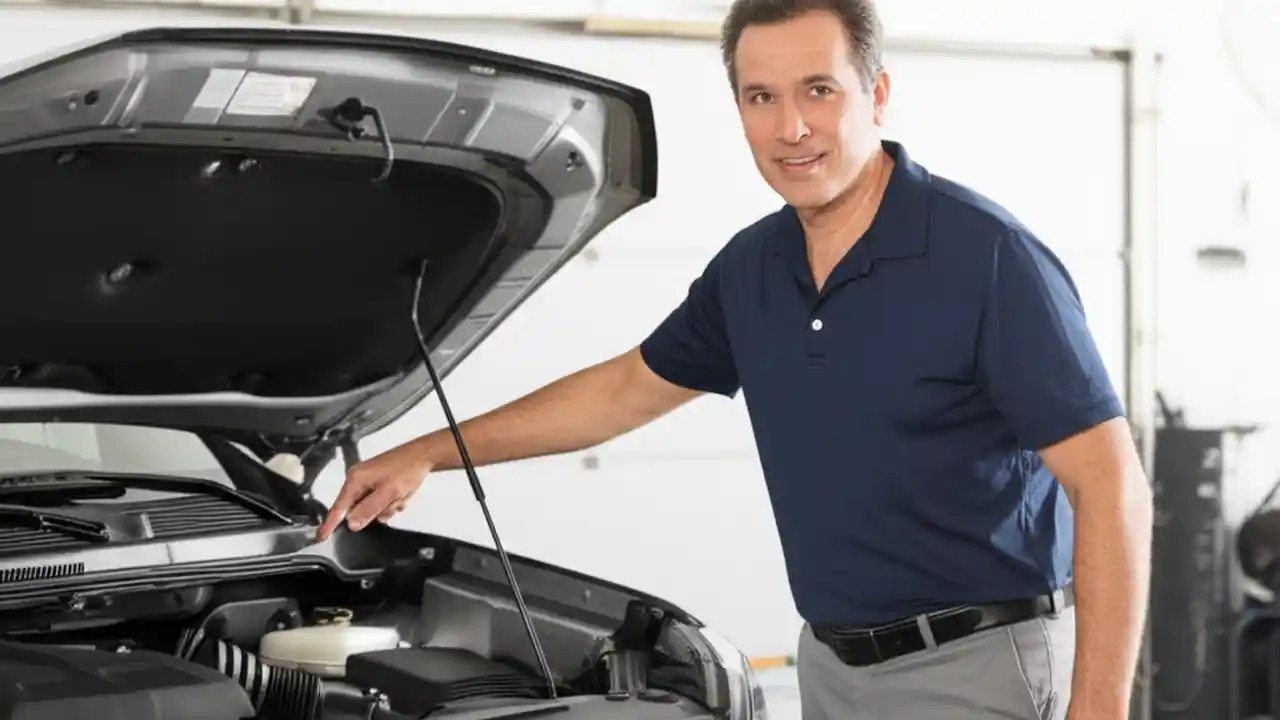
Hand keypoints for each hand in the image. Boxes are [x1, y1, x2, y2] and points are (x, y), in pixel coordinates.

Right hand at [315, 439, 434, 540]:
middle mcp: (359, 479)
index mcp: (356, 479)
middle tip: (393, 501)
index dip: (330, 524)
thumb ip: (368, 509)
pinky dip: (392, 502)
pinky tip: (401, 494)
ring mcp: (369, 480)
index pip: (339, 507)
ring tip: (400, 495)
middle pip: (359, 509)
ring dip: (388, 506)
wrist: (425, 455)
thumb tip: (351, 524)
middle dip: (378, 511)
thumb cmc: (407, 468)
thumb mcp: (388, 493)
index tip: (321, 537)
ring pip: (372, 508)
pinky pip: (380, 502)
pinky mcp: (379, 482)